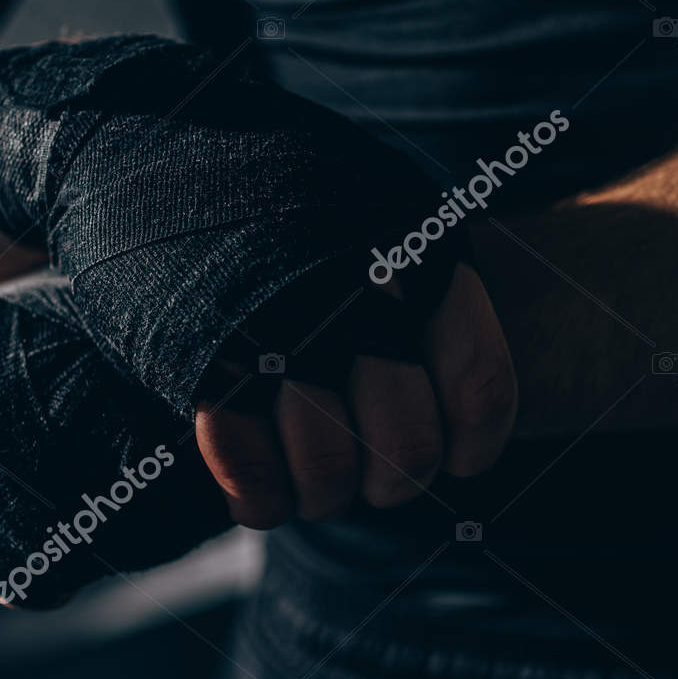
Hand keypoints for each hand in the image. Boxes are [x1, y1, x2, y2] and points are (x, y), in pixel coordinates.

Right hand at [194, 262, 516, 526]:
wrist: (199, 178)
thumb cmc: (318, 232)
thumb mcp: (396, 235)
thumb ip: (438, 320)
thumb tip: (463, 440)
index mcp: (416, 259)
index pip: (478, 388)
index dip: (474, 448)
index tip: (459, 458)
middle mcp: (352, 295)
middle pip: (407, 449)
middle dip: (393, 483)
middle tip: (375, 473)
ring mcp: (277, 331)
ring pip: (328, 471)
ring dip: (324, 496)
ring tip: (314, 481)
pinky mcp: (207, 366)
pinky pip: (252, 475)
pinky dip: (262, 500)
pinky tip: (264, 492)